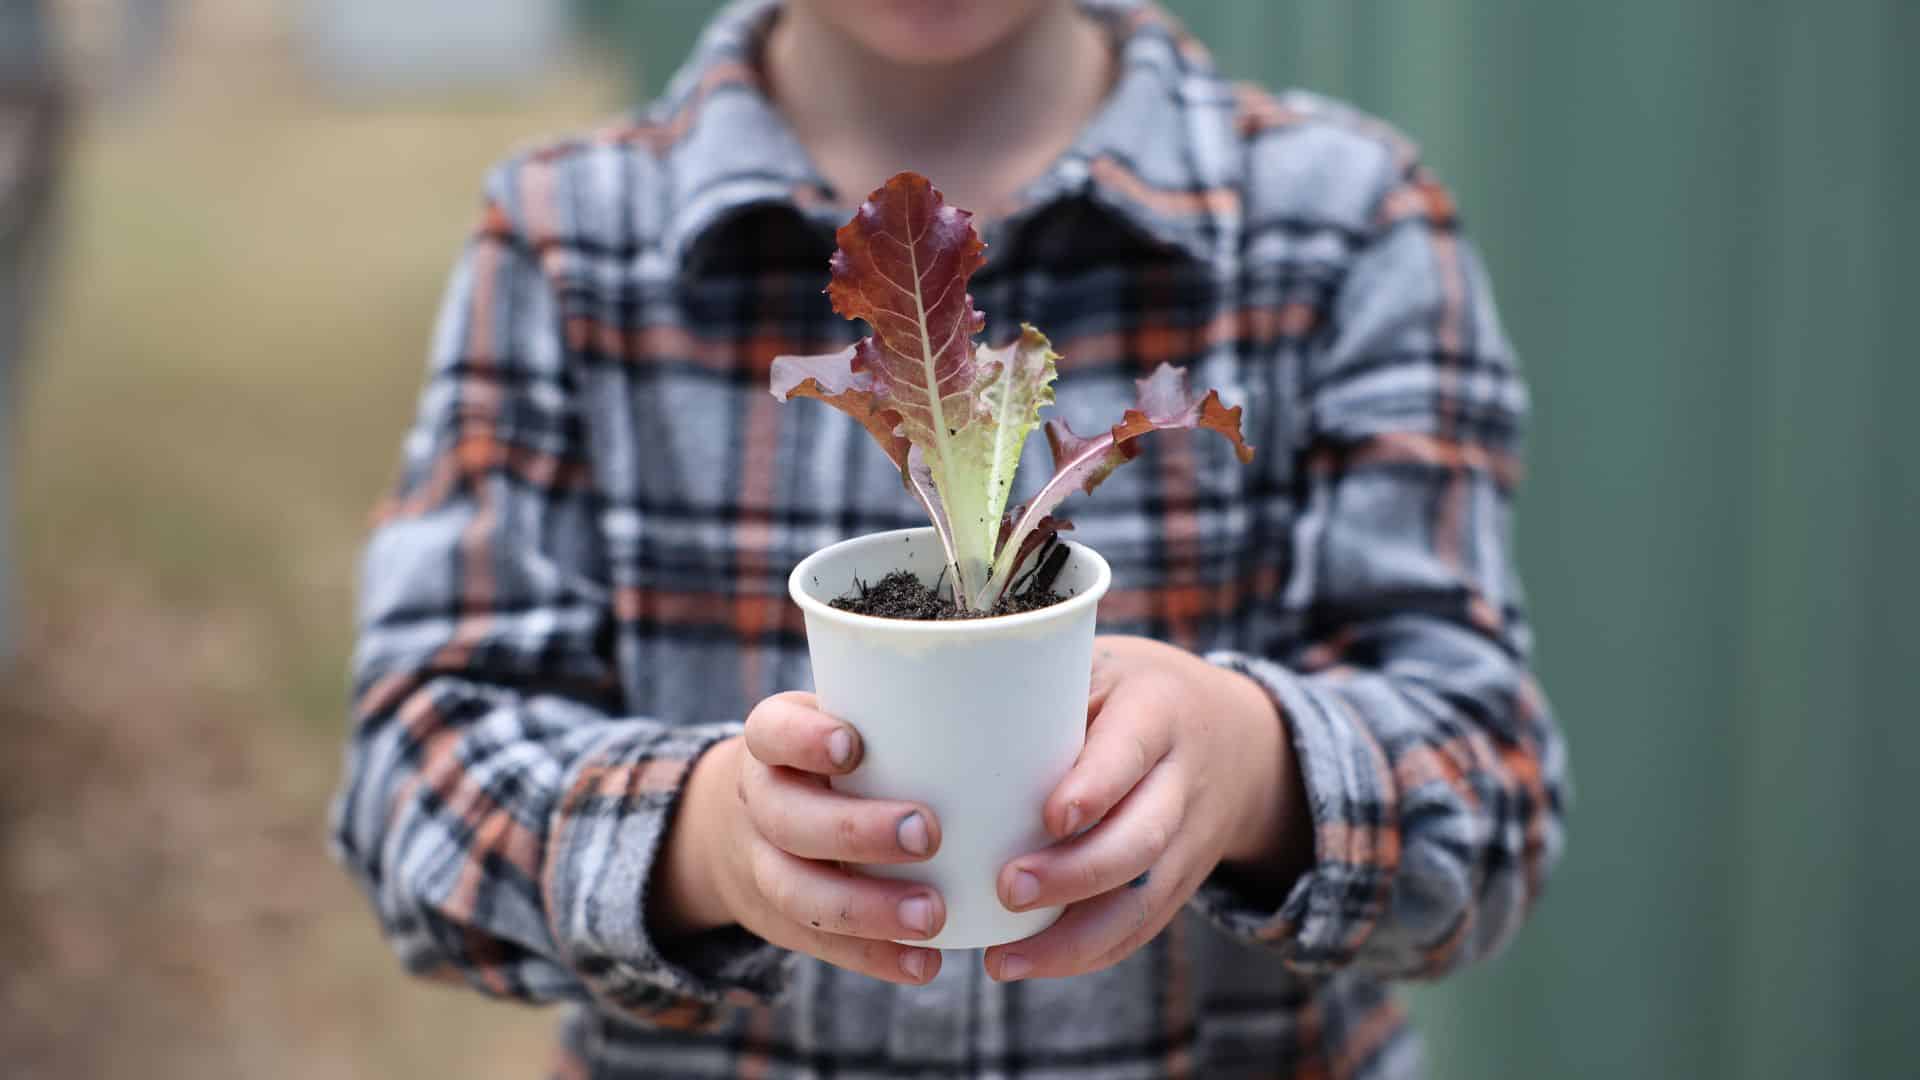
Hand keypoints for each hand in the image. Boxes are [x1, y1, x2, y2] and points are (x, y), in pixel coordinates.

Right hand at [654, 692, 947, 983]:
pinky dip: (874, 957)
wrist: (753, 827)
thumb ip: (901, 714)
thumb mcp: (844, 721)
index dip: (804, 741)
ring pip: (799, 892)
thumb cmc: (837, 760)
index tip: (852, 746)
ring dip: (867, 908)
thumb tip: (1016, 702)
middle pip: (790, 819)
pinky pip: (822, 945)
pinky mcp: (784, 922)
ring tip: (933, 916)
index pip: (771, 732)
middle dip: (856, 830)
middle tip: (928, 833)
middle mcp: (759, 803)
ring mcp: (764, 866)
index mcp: (772, 743)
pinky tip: (924, 964)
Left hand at [983, 636, 1310, 981]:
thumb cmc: (1132, 693)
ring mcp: (1188, 840)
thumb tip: (939, 707)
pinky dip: (1087, 954)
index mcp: (1159, 711)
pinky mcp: (1182, 883)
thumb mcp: (1102, 665)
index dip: (1095, 787)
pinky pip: (1141, 928)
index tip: (1049, 817)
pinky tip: (1028, 963)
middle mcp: (1183, 781)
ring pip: (1143, 901)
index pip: (1131, 752)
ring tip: (1002, 959)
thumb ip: (1042, 685)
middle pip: (1141, 839)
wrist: (1236, 738)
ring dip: (1074, 939)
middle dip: (1075, 875)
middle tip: (1007, 889)